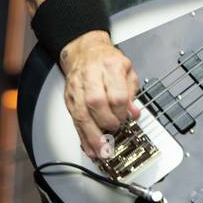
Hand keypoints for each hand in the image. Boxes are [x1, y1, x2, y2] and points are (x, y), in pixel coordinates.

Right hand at [59, 30, 141, 160]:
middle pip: (96, 103)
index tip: (126, 118)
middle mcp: (90, 76)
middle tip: (114, 131)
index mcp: (109, 66)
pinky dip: (82, 136)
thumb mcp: (127, 71)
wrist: (85, 52)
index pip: (116, 94)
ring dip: (92, 136)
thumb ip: (131, 93)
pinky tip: (89, 147)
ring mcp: (77, 88)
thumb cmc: (107, 61)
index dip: (122, 112)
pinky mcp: (69, 99)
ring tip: (101, 151)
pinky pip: (74, 120)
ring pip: (81, 114)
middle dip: (106, 122)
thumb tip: (134, 114)